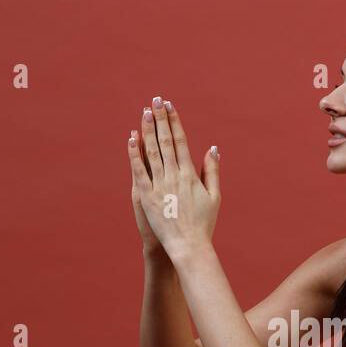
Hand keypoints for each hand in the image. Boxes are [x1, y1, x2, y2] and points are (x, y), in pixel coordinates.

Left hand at [128, 96, 219, 260]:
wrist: (189, 245)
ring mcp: (159, 185)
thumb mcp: (214, 196)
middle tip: (156, 101)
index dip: (175, 122)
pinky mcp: (147, 196)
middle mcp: (174, 176)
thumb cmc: (203, 223)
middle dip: (161, 119)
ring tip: (145, 112)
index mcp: (191, 174)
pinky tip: (131, 138)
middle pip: (166, 141)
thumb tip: (213, 148)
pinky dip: (135, 153)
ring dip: (148, 130)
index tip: (170, 107)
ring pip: (152, 151)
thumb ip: (212, 171)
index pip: (181, 141)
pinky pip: (139, 170)